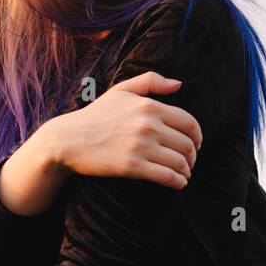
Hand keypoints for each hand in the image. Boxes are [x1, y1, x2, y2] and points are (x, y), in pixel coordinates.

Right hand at [45, 71, 203, 189]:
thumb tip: (179, 84)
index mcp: (150, 106)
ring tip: (184, 174)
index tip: (196, 145)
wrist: (67, 140)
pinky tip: (178, 183)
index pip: (189, 123)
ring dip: (187, 171)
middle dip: (193, 156)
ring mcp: (141, 147)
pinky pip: (167, 177)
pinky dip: (178, 182)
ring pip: (180, 162)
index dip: (198, 137)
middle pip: (187, 145)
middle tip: (190, 162)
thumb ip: (151, 81)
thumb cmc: (95, 115)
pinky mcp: (133, 167)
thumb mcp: (121, 90)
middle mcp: (149, 125)